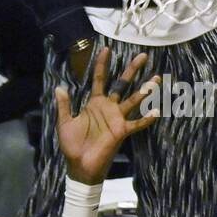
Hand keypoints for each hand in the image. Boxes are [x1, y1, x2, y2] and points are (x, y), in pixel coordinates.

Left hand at [57, 47, 159, 185]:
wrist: (79, 167)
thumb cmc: (72, 146)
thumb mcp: (64, 123)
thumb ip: (64, 106)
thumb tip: (59, 87)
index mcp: (94, 103)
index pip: (100, 79)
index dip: (103, 64)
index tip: (106, 49)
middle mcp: (108, 108)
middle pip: (122, 84)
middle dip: (132, 70)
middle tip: (143, 55)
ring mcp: (116, 119)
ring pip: (134, 100)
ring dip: (145, 90)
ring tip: (156, 78)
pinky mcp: (121, 131)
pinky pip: (137, 124)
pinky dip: (146, 118)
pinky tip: (157, 110)